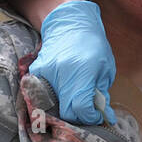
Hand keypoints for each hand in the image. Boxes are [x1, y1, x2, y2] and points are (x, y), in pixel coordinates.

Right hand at [32, 0, 116, 124]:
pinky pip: (43, 93)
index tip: (96, 116)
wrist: (69, 24)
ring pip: (52, 105)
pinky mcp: (35, 71)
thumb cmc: (93, 45)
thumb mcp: (106, 69)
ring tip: (75, 99)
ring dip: (65, 107)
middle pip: (65, 112)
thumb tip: (103, 115)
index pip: (80, 108)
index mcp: (82, 71)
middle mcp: (61, 73)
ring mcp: (45, 72)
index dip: (90, 117)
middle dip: (78, 117)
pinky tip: (64, 90)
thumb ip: (101, 93)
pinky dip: (54, 97)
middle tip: (86, 111)